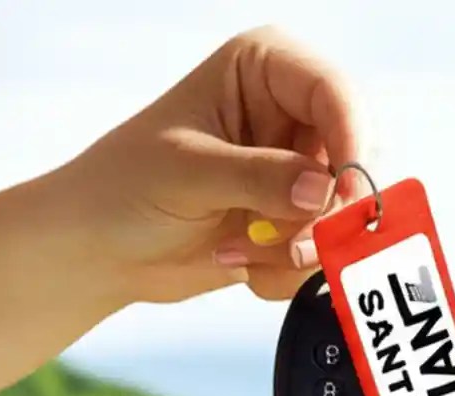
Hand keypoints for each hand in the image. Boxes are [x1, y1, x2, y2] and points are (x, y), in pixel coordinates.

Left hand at [56, 25, 360, 303]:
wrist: (97, 250)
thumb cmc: (122, 187)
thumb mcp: (187, 171)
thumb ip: (260, 177)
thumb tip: (324, 191)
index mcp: (264, 70)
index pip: (334, 92)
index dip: (351, 141)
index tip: (343, 193)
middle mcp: (291, 115)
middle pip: (357, 155)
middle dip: (329, 209)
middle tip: (297, 242)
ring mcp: (297, 170)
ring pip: (346, 210)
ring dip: (302, 243)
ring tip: (242, 249)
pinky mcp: (297, 220)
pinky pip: (327, 248)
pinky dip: (288, 267)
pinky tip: (239, 258)